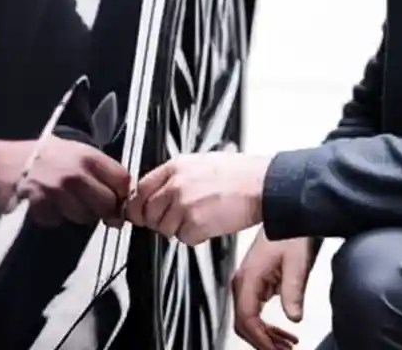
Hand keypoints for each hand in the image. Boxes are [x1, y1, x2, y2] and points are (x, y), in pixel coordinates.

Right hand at [0, 137, 130, 227]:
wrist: (1, 161)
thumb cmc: (42, 156)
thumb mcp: (74, 151)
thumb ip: (98, 171)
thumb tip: (120, 198)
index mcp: (88, 156)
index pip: (122, 179)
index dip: (122, 194)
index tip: (117, 200)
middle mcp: (76, 173)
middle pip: (107, 203)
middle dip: (102, 210)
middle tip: (90, 206)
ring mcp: (58, 190)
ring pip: (85, 216)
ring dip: (76, 214)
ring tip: (63, 201)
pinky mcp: (41, 205)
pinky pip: (59, 221)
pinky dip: (54, 217)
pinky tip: (46, 205)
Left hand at [125, 152, 269, 245]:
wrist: (263, 184)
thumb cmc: (239, 174)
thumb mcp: (201, 163)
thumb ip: (176, 177)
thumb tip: (158, 192)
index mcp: (175, 167)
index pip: (140, 189)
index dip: (139, 206)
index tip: (140, 213)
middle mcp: (176, 184)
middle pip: (148, 213)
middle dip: (160, 220)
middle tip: (179, 218)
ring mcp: (184, 204)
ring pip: (164, 229)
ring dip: (180, 229)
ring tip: (201, 217)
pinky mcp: (195, 223)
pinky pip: (183, 239)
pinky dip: (195, 237)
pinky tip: (209, 224)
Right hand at [232, 227, 313, 349]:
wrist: (290, 213)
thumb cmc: (292, 232)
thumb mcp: (297, 263)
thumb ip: (293, 292)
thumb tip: (293, 316)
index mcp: (248, 278)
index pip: (247, 320)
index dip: (261, 340)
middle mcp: (243, 281)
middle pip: (244, 323)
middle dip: (263, 342)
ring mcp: (248, 281)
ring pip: (249, 319)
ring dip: (266, 336)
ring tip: (286, 346)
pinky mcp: (257, 280)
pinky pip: (256, 310)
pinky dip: (268, 325)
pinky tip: (283, 332)